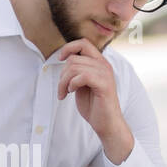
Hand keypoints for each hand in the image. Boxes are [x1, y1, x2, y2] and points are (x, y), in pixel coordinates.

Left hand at [56, 39, 133, 162]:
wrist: (106, 123)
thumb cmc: (94, 106)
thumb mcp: (82, 84)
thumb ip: (77, 71)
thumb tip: (65, 60)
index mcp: (99, 63)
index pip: (83, 43)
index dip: (69, 48)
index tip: (60, 59)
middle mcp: (104, 65)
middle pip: (74, 58)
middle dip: (62, 74)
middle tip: (62, 89)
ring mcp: (105, 74)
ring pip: (75, 67)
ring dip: (64, 82)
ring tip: (64, 93)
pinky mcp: (104, 84)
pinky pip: (83, 76)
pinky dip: (72, 84)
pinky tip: (71, 92)